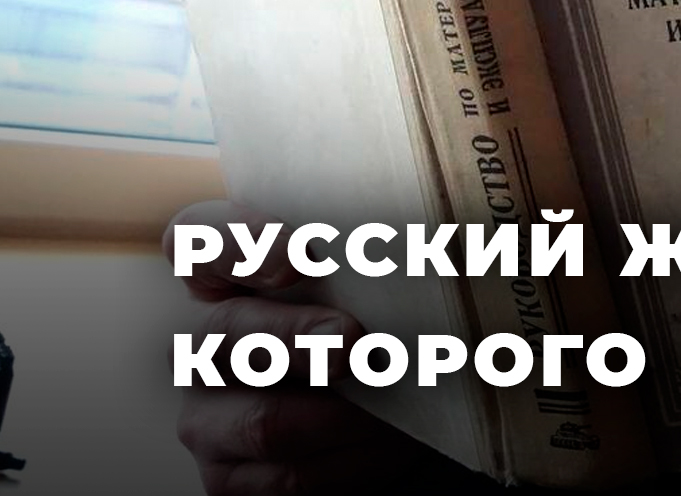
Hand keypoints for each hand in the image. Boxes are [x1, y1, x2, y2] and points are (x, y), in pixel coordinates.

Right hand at [163, 201, 487, 494]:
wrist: (389, 418)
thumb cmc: (379, 329)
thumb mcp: (378, 287)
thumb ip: (383, 261)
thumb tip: (449, 244)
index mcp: (233, 276)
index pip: (200, 239)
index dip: (237, 243)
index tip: (298, 255)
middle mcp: (209, 344)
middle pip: (228, 333)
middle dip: (298, 337)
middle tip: (353, 340)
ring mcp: (208, 413)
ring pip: (262, 419)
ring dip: (339, 415)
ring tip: (392, 400)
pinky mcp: (228, 476)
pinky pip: (288, 476)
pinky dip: (349, 463)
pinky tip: (384, 443)